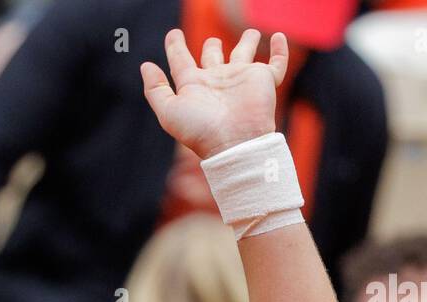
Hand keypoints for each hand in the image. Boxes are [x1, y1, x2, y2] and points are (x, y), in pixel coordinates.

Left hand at [141, 28, 288, 159]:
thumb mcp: (169, 112)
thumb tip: (146, 65)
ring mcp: (241, 79)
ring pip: (244, 54)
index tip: (172, 34)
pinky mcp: (264, 80)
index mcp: (194, 86)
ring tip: (252, 33)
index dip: (175, 47)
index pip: (182, 61)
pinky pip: (277, 63)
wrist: (234, 143)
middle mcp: (217, 80)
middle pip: (214, 58)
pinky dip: (280, 50)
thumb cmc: (200, 130)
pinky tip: (280, 37)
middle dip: (213, 48)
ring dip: (248, 43)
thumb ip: (156, 89)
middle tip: (212, 41)